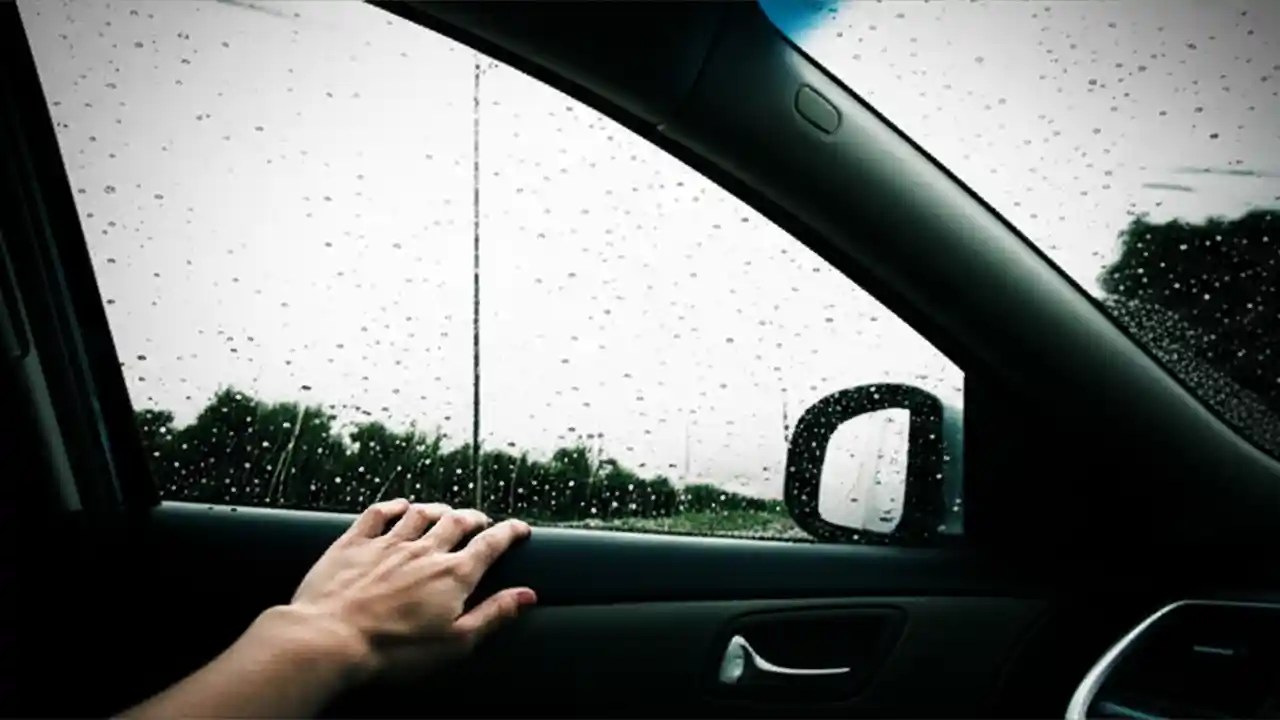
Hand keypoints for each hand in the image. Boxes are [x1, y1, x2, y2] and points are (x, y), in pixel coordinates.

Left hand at [287, 498, 536, 683]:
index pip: (490, 544)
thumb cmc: (394, 650)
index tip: (520, 528)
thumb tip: (527, 595)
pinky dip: (394, 506)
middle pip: (457, 522)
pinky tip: (400, 506)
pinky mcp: (354, 543)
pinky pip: (379, 513)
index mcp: (453, 576)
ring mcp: (387, 543)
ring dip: (438, 509)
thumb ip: (493, 615)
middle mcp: (424, 551)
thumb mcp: (455, 642)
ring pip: (421, 514)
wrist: (330, 639)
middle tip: (482, 521)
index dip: (509, 532)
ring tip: (446, 511)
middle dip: (475, 518)